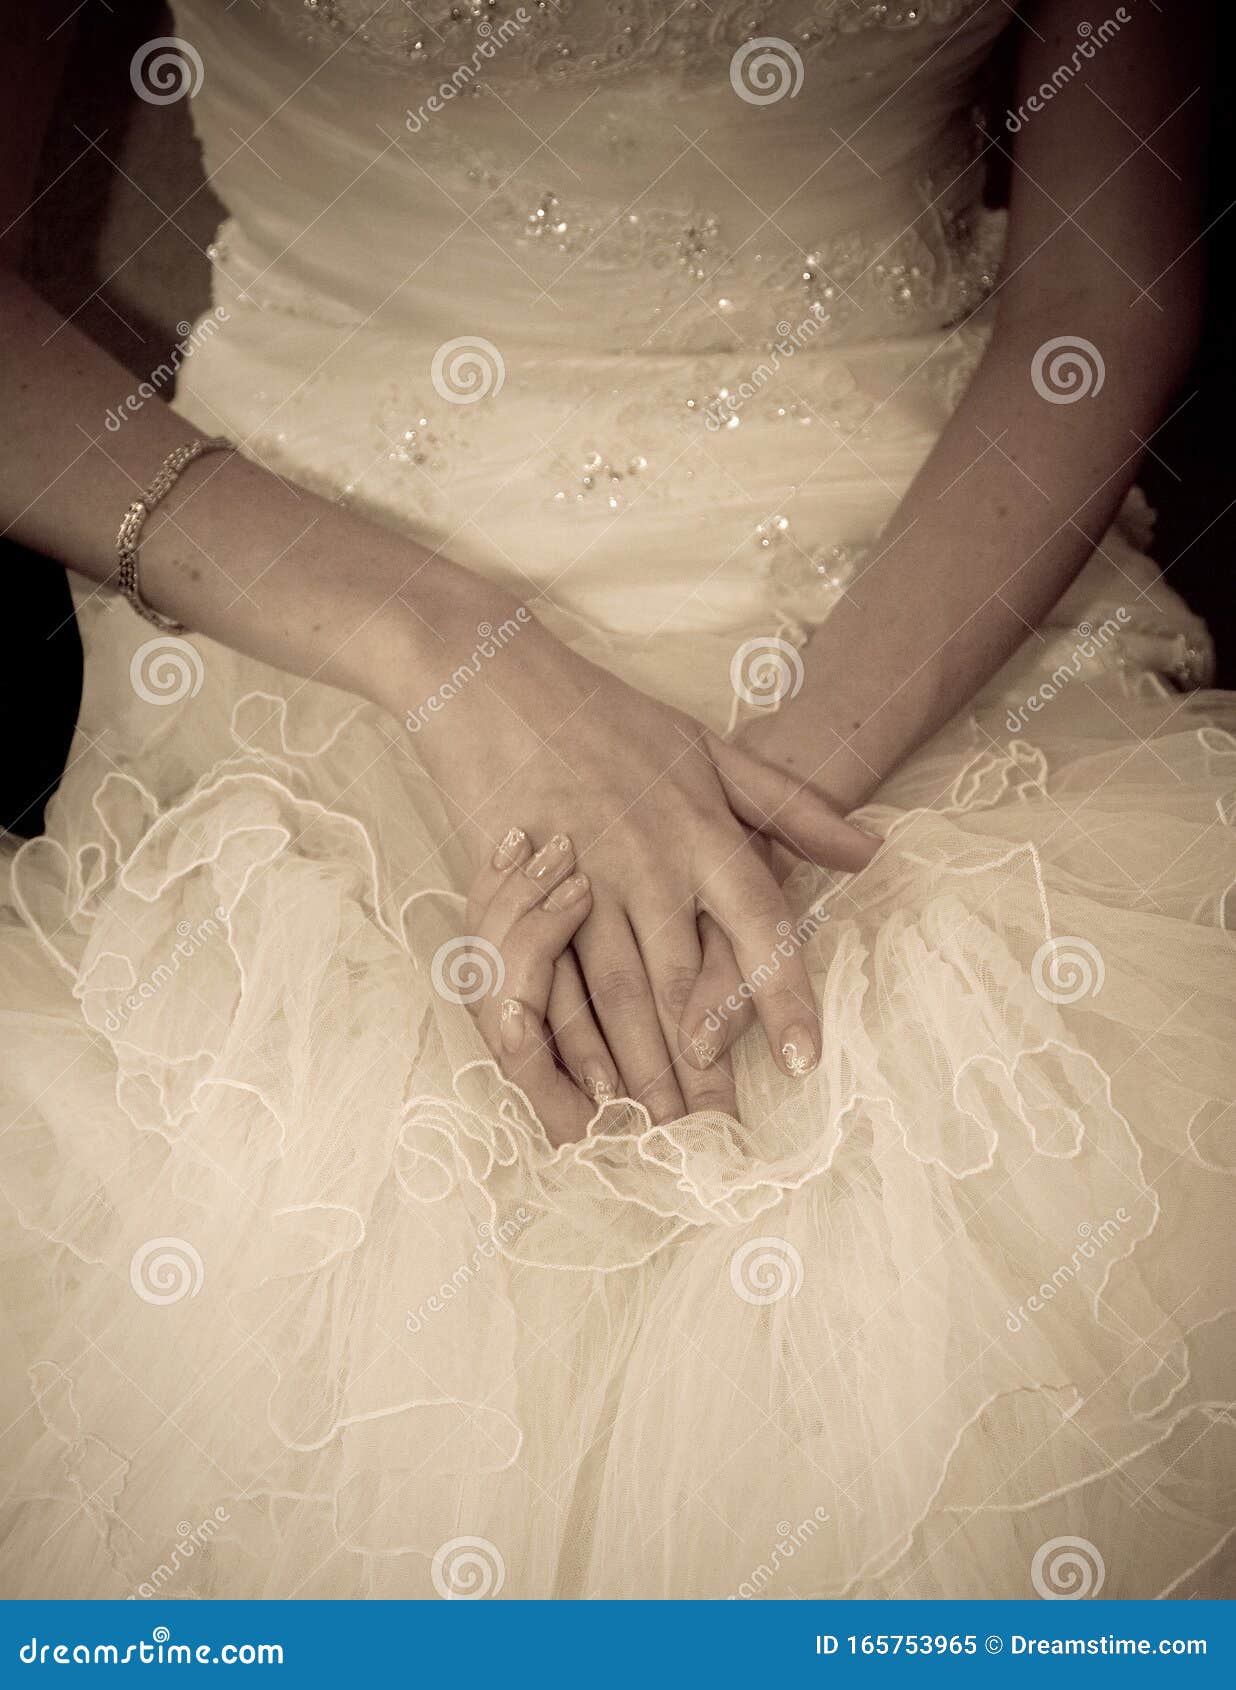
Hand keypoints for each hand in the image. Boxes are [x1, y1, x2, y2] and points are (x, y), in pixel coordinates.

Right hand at [394, 600, 879, 1123]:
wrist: (493, 679)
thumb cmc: (611, 714)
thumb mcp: (712, 747)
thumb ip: (793, 805)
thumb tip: (874, 848)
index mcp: (700, 829)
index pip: (757, 922)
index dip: (783, 995)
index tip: (806, 1061)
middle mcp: (647, 862)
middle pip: (683, 982)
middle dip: (705, 1067)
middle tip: (722, 1139)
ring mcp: (580, 880)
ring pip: (616, 994)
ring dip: (641, 1070)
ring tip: (663, 1131)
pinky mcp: (521, 892)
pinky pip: (549, 980)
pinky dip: (567, 1037)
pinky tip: (584, 1084)